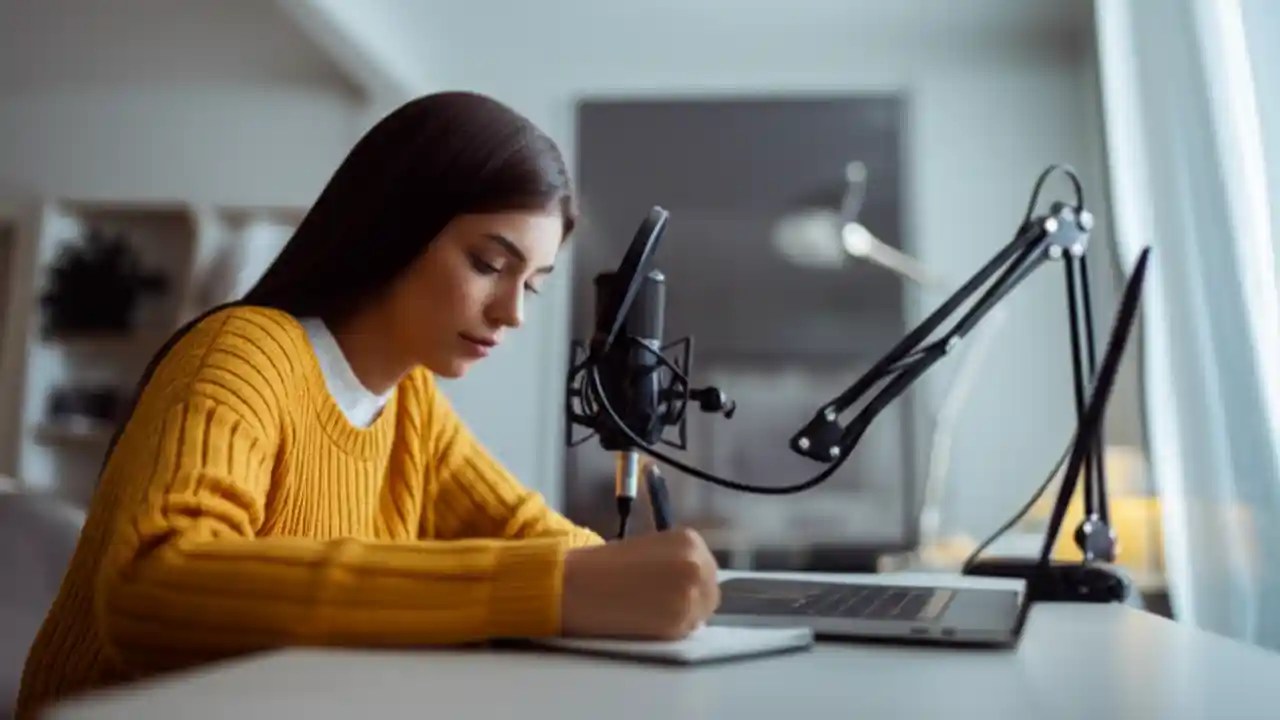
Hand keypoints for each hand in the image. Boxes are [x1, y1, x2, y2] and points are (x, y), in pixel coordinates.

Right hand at [560, 527, 719, 639]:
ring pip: (700, 615)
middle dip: (692, 601)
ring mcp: (691, 593)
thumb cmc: (606, 565)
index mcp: (690, 541)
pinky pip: (685, 631)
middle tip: (661, 606)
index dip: (691, 583)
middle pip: (710, 593)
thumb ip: (678, 563)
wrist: (579, 583)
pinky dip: (671, 631)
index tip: (671, 590)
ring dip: (682, 617)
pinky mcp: (679, 621)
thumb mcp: (653, 550)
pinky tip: (647, 621)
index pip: (708, 570)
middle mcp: (697, 564)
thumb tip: (692, 587)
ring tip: (651, 613)